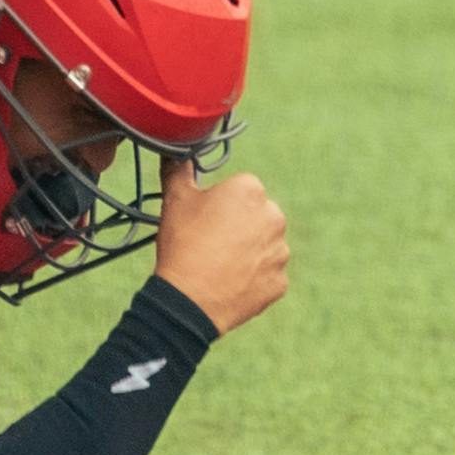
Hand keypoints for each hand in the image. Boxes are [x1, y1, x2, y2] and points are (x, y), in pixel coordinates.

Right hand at [153, 163, 291, 333]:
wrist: (189, 301)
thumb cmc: (183, 245)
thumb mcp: (175, 201)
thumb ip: (179, 171)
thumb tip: (174, 152)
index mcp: (251, 190)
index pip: (239, 190)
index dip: (219, 205)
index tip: (205, 221)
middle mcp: (274, 215)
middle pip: (256, 216)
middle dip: (239, 226)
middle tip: (211, 244)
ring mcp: (280, 251)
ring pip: (264, 246)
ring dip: (248, 253)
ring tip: (219, 266)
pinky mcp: (280, 281)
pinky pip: (267, 275)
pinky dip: (253, 279)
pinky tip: (230, 283)